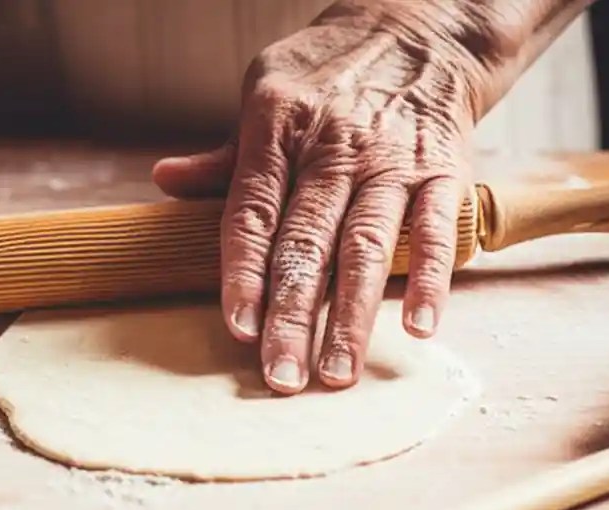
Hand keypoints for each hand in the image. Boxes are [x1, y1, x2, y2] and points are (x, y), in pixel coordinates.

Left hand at [154, 2, 545, 393]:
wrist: (422, 28)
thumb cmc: (330, 72)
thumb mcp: (265, 94)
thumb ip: (225, 156)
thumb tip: (164, 180)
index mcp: (276, 127)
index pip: (252, 214)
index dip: (244, 275)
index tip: (239, 329)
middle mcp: (333, 147)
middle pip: (306, 243)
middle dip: (292, 315)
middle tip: (282, 376)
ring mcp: (391, 160)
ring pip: (367, 247)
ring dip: (352, 314)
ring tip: (337, 371)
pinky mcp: (444, 169)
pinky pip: (437, 230)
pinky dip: (431, 279)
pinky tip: (418, 327)